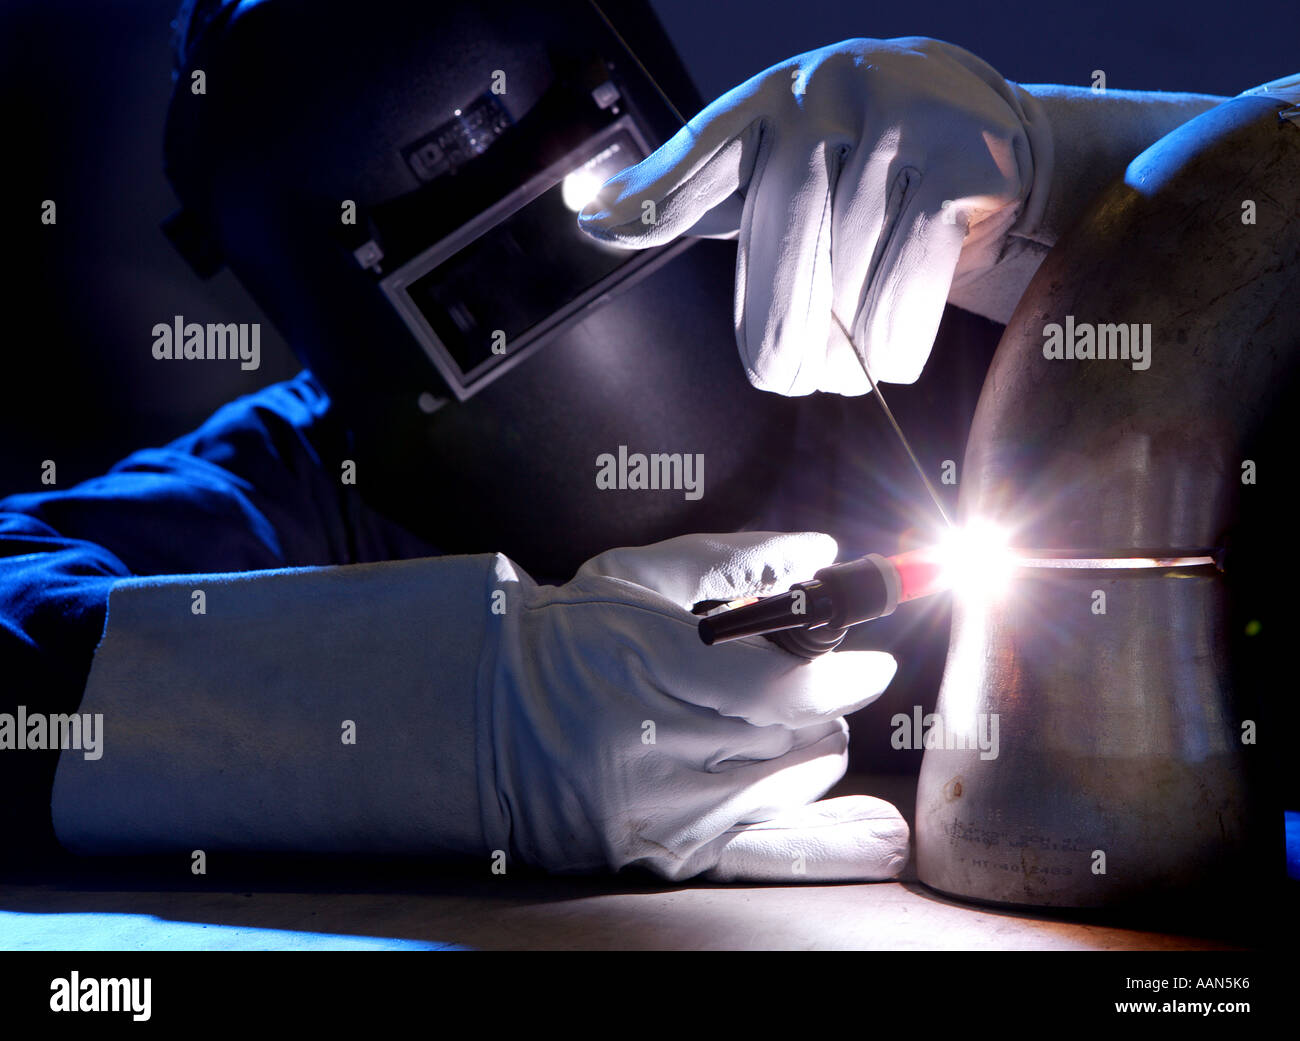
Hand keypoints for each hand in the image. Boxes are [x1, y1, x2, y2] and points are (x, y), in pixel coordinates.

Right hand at [481, 531, 907, 881]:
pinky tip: (880, 836)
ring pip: (794, 781)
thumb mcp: (637, 577)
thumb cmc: (566, 637)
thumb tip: (820, 550)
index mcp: (648, 667)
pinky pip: (775, 857)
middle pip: (795, 734)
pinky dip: (837, 843)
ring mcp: (666, 810)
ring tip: (779, 727)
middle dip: (819, 702)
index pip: (776, 685)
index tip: (872, 664)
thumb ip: (733, 559)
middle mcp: (658, 747)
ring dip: (809, 747)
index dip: (840, 675)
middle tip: (808, 683)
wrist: (485, 719)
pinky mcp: (667, 854)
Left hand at [578, 37, 1051, 394]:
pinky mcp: (965, 158)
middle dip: (780, 332)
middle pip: (787, 241)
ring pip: (852, 274)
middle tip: (782, 380)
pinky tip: (888, 357)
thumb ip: (700, 191)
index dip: (652, 193)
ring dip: (847, 349)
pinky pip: (908, 283)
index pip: (703, 152)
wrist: (991, 137)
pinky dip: (894, 341)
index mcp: (772, 99)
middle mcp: (830, 92)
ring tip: (844, 369)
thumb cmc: (861, 170)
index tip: (596, 223)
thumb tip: (592, 215)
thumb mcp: (781, 166)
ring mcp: (902, 116)